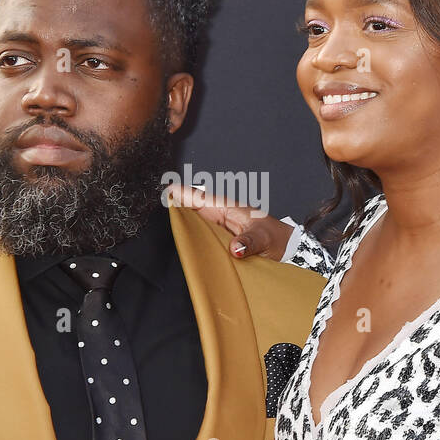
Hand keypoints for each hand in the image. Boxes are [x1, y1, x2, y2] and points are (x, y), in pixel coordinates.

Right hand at [163, 183, 294, 260]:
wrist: (285, 248)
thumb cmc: (275, 237)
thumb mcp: (263, 239)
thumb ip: (249, 242)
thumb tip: (235, 249)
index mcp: (228, 209)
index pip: (201, 199)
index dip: (184, 194)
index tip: (167, 190)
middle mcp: (220, 216)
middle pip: (192, 209)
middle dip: (175, 206)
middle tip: (154, 204)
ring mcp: (218, 228)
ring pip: (194, 222)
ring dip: (180, 222)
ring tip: (159, 221)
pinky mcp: (219, 240)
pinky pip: (200, 235)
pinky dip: (189, 236)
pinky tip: (178, 240)